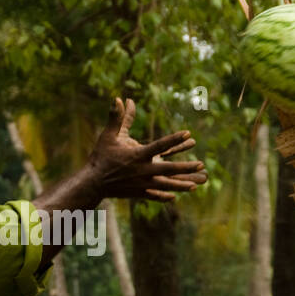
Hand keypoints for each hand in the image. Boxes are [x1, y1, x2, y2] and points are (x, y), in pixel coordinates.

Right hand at [86, 98, 206, 201]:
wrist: (92, 183)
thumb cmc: (101, 157)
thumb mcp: (108, 136)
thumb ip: (116, 118)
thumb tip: (118, 98)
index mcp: (138, 155)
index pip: (160, 145)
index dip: (175, 139)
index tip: (188, 133)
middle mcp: (143, 171)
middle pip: (169, 169)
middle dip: (186, 167)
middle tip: (201, 164)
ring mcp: (142, 184)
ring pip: (166, 185)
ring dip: (181, 185)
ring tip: (195, 185)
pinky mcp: (138, 193)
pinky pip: (155, 196)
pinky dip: (164, 196)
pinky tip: (174, 197)